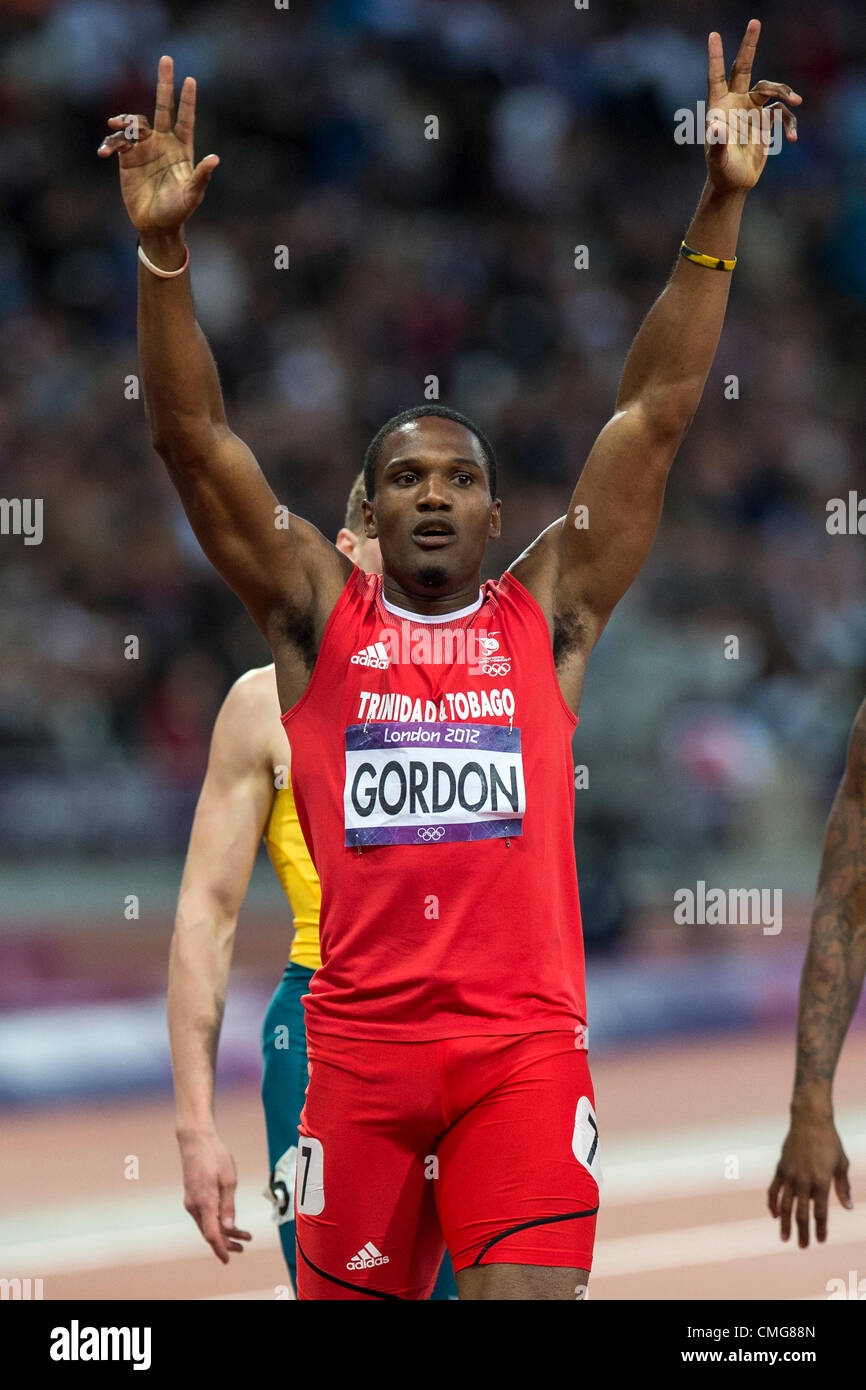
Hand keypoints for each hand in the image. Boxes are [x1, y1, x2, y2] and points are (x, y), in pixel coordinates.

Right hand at [97, 54, 218, 233]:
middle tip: (166, 59)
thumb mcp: (192, 195)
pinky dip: (109, 144)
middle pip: (163, 107)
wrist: (155, 225)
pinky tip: (103, 153)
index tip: (190, 79)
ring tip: (115, 126)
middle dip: (165, 84)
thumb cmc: (178, 211)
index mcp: (181, 149)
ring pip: (135, 124)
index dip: (187, 100)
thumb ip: (202, 176)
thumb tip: (215, 159)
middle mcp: (163, 143)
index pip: (185, 119)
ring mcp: (145, 148)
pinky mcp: (127, 158)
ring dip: (125, 122)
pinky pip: (117, 143)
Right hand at [177, 1126, 251, 1262]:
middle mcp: (194, 1205)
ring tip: (242, 1236)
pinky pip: (204, 1215)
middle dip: (226, 1242)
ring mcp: (191, 1201)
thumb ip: (228, 1205)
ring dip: (223, 1232)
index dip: (221, 1248)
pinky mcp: (192, 1196)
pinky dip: (216, 1222)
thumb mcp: (228, 1179)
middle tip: (243, 1247)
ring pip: (207, 1224)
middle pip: (210, 1232)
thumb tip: (228, 1228)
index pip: (212, 1234)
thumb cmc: (215, 1156)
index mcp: (205, 1202)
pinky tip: (228, 1221)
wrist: (195, 1140)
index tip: (228, 1260)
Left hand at [705, 19, 801, 192]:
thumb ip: (717, 143)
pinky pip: (782, 114)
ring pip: (770, 89)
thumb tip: (717, 127)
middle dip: (749, 45)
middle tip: (755, 22)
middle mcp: (736, 102)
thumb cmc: (721, 171)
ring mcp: (752, 109)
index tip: (714, 35)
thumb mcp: (717, 160)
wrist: (734, 183)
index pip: (717, 77)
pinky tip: (792, 138)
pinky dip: (789, 123)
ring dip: (784, 92)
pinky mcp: (765, 121)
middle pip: (744, 68)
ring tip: (797, 103)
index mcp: (720, 107)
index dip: (716, 57)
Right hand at [768, 1114, 852, 1246]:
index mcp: (822, 1181)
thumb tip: (848, 1207)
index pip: (821, 1212)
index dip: (821, 1228)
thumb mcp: (842, 1164)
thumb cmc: (830, 1141)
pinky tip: (774, 1215)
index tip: (821, 1240)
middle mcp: (804, 1180)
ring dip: (785, 1223)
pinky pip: (774, 1190)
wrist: (810, 1120)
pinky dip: (772, 1204)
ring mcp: (790, 1175)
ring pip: (785, 1205)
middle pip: (802, 1213)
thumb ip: (843, 1187)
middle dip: (803, 1232)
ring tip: (785, 1237)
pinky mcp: (780, 1168)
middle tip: (802, 1246)